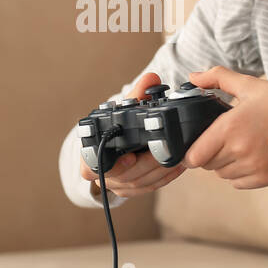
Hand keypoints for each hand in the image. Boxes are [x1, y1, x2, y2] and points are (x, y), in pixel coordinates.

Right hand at [77, 71, 186, 197]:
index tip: (131, 158)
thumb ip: (137, 93)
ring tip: (178, 157)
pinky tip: (178, 166)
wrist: (113, 143)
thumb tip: (152, 78)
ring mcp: (117, 185)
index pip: (93, 167)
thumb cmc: (116, 126)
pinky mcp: (132, 190)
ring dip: (161, 171)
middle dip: (149, 164)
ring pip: (140, 183)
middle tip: (166, 153)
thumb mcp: (123, 108)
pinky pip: (150, 187)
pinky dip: (166, 177)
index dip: (114, 165)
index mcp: (90, 155)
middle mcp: (103, 173)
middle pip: (126, 176)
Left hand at [182, 66, 267, 188]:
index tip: (198, 144)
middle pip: (206, 165)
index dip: (191, 152)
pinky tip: (250, 158)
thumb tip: (193, 77)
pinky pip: (238, 183)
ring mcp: (253, 167)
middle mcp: (239, 150)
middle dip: (209, 153)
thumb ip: (217, 78)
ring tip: (239, 147)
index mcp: (230, 127)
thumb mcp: (249, 84)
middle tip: (223, 139)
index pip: (194, 156)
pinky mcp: (265, 178)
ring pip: (222, 174)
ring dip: (224, 164)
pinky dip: (239, 174)